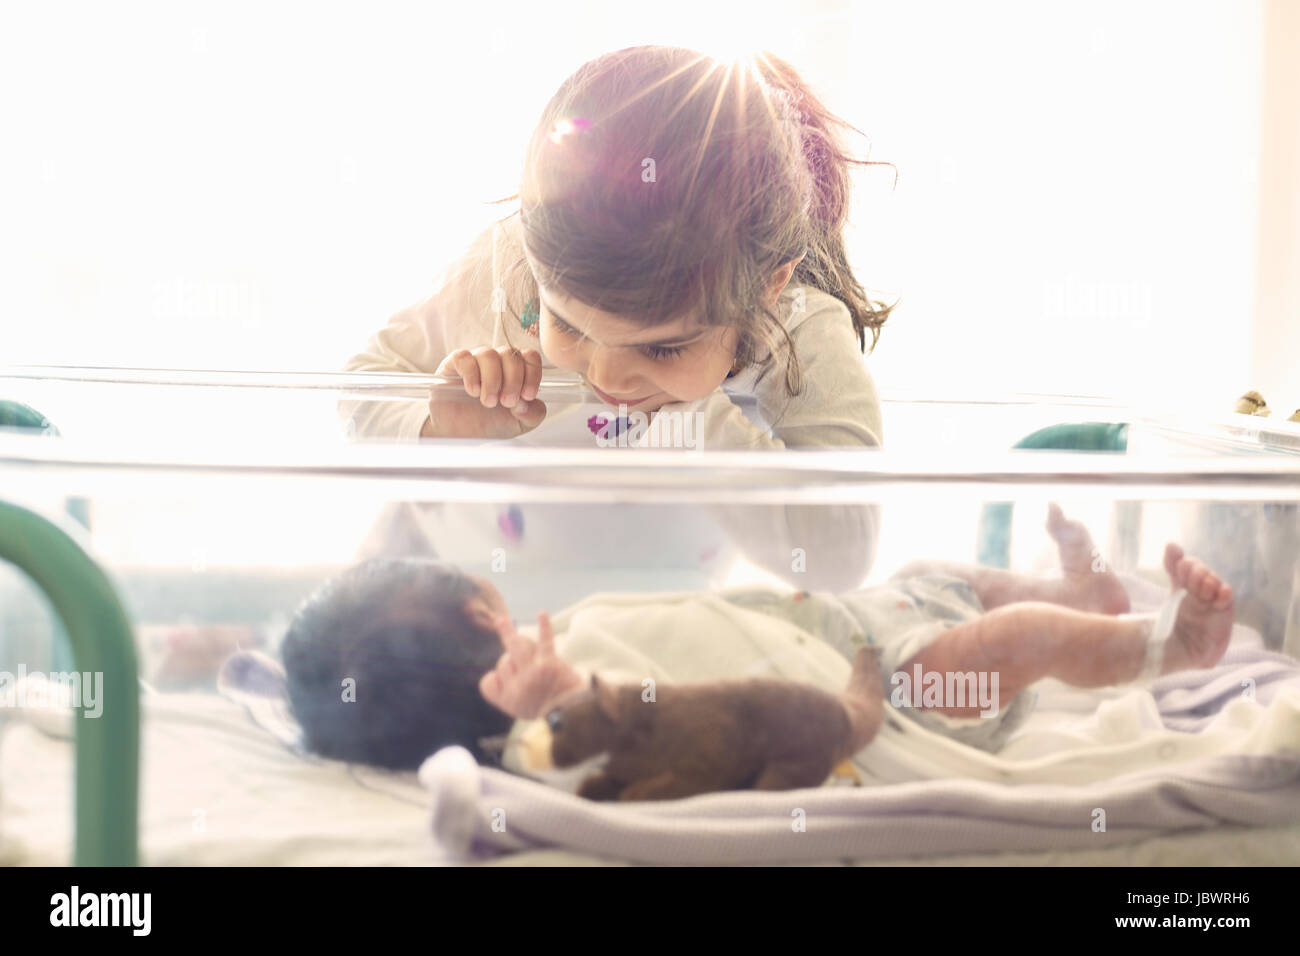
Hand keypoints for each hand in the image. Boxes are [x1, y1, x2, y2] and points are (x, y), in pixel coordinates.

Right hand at [421, 346, 547, 437]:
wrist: (460, 434)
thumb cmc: (490, 424)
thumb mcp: (521, 424)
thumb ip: (533, 414)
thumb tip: (525, 402)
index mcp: (516, 370)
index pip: (530, 357)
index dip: (532, 374)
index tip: (527, 395)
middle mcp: (497, 362)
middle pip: (510, 354)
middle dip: (512, 380)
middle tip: (506, 402)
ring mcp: (475, 361)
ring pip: (488, 354)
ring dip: (492, 380)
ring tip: (488, 402)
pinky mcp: (453, 365)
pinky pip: (464, 357)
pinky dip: (471, 375)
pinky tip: (473, 391)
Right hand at [478, 610, 582, 719]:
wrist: (575, 712)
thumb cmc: (548, 708)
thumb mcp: (521, 711)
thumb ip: (509, 695)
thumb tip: (498, 672)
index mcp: (509, 701)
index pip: (488, 683)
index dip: (494, 678)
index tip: (504, 680)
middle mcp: (518, 687)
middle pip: (503, 663)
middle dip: (509, 660)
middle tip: (518, 665)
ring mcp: (532, 673)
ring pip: (515, 647)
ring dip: (507, 632)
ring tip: (501, 621)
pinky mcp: (549, 663)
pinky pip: (544, 641)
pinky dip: (544, 627)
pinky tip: (542, 614)